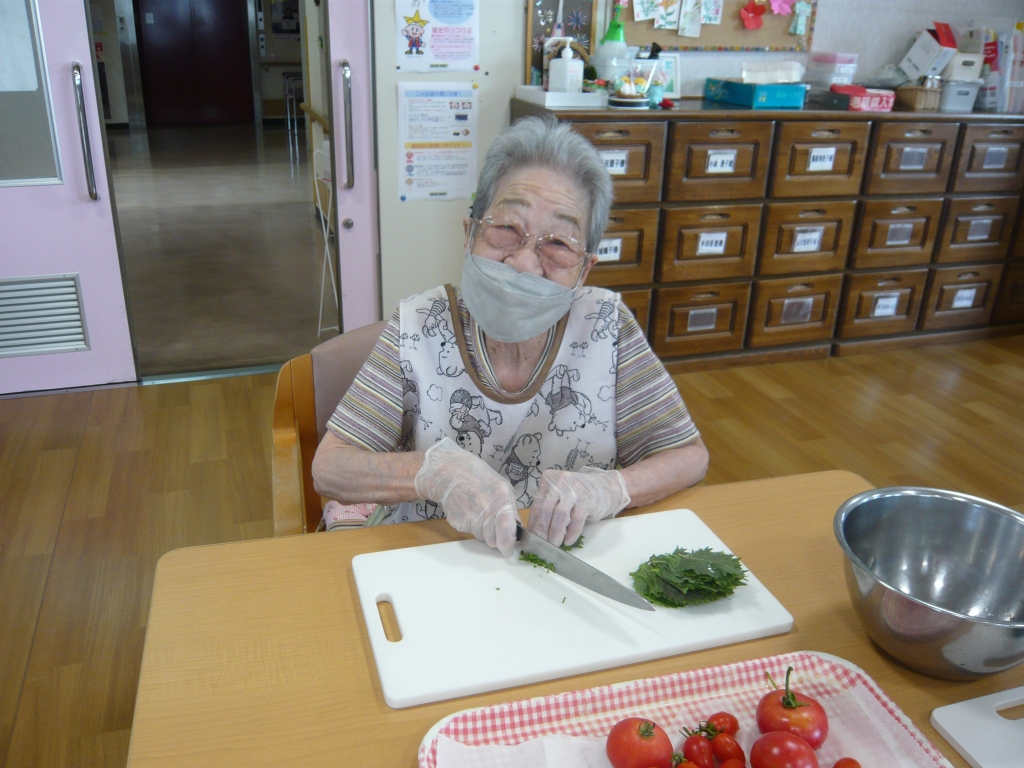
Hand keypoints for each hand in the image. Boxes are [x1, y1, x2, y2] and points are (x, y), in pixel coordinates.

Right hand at [413, 438, 519, 555]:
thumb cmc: (479, 478)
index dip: (507, 544)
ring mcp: (470, 517)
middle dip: (494, 536)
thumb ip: (511, 508)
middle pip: (493, 539)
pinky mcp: (458, 522)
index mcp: (501, 499)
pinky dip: (470, 525)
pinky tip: (468, 510)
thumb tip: (517, 529)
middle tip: (490, 519)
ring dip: (482, 530)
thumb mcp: (503, 486)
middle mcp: (486, 509)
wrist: (451, 473)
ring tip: (478, 510)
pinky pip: (469, 532)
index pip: (506, 530)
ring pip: (481, 537)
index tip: (508, 550)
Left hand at [528, 467, 629, 546]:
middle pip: (546, 510)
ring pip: (560, 515)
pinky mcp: (587, 499)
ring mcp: (574, 489)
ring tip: (555, 544)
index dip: (534, 524)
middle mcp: (560, 481)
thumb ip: (547, 508)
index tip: (532, 539)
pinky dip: (571, 532)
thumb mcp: (559, 496)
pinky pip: (576, 519)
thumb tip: (534, 531)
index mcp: (548, 480)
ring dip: (556, 533)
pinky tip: (569, 540)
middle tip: (542, 544)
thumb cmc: (578, 494)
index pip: (537, 505)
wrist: (606, 486)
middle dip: (543, 530)